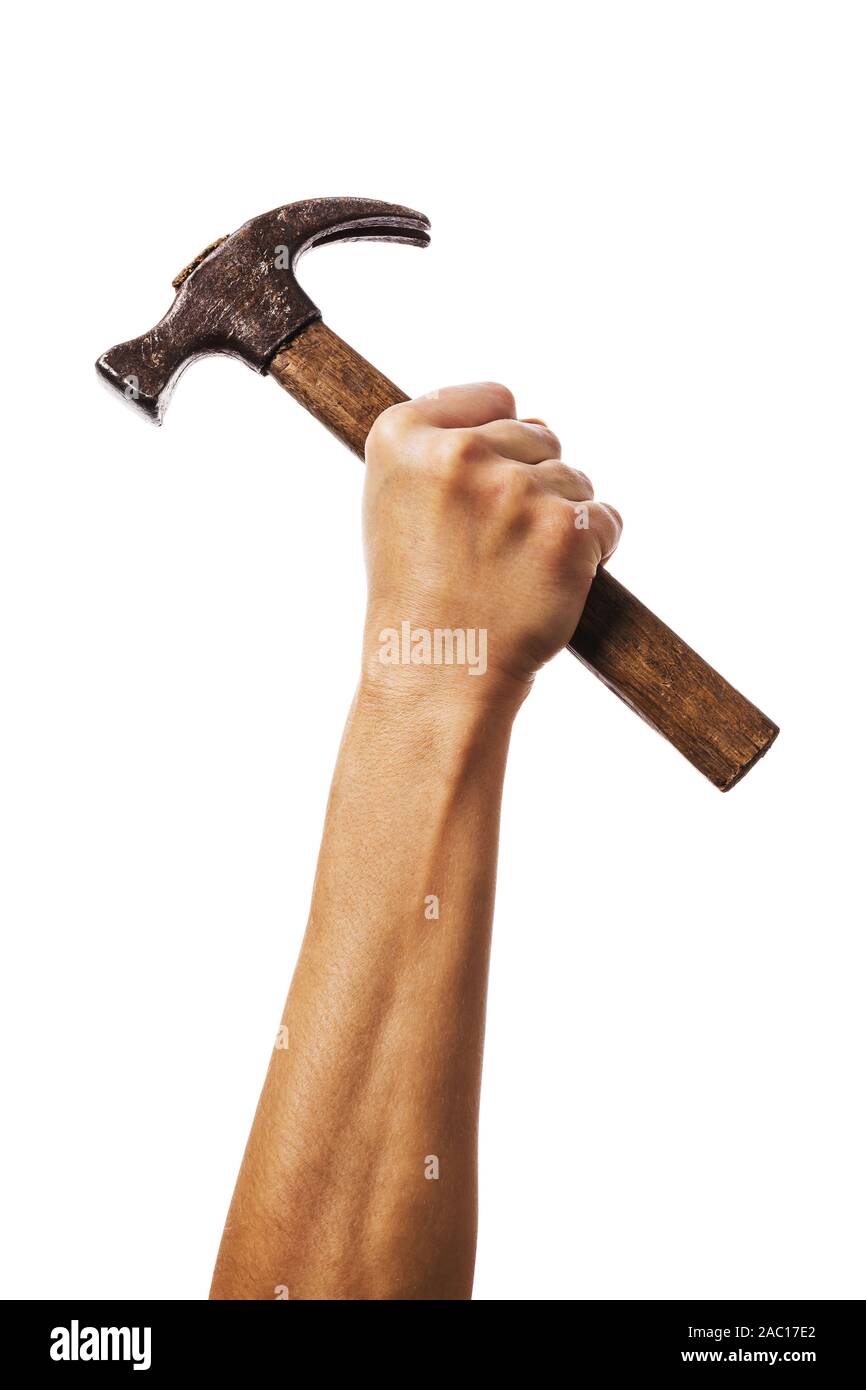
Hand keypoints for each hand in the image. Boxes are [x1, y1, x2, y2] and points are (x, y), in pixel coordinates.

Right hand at [362, 383, 621, 709]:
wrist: (437, 675)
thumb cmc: (417, 595)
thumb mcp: (398, 502)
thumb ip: (448, 445)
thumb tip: (534, 416)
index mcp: (403, 436)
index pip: (493, 398)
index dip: (494, 446)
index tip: (471, 498)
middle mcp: (459, 452)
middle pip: (539, 436)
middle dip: (530, 485)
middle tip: (492, 549)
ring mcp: (515, 490)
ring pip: (575, 479)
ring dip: (560, 521)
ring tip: (515, 571)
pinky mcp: (565, 531)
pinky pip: (605, 520)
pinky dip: (590, 552)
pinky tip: (548, 584)